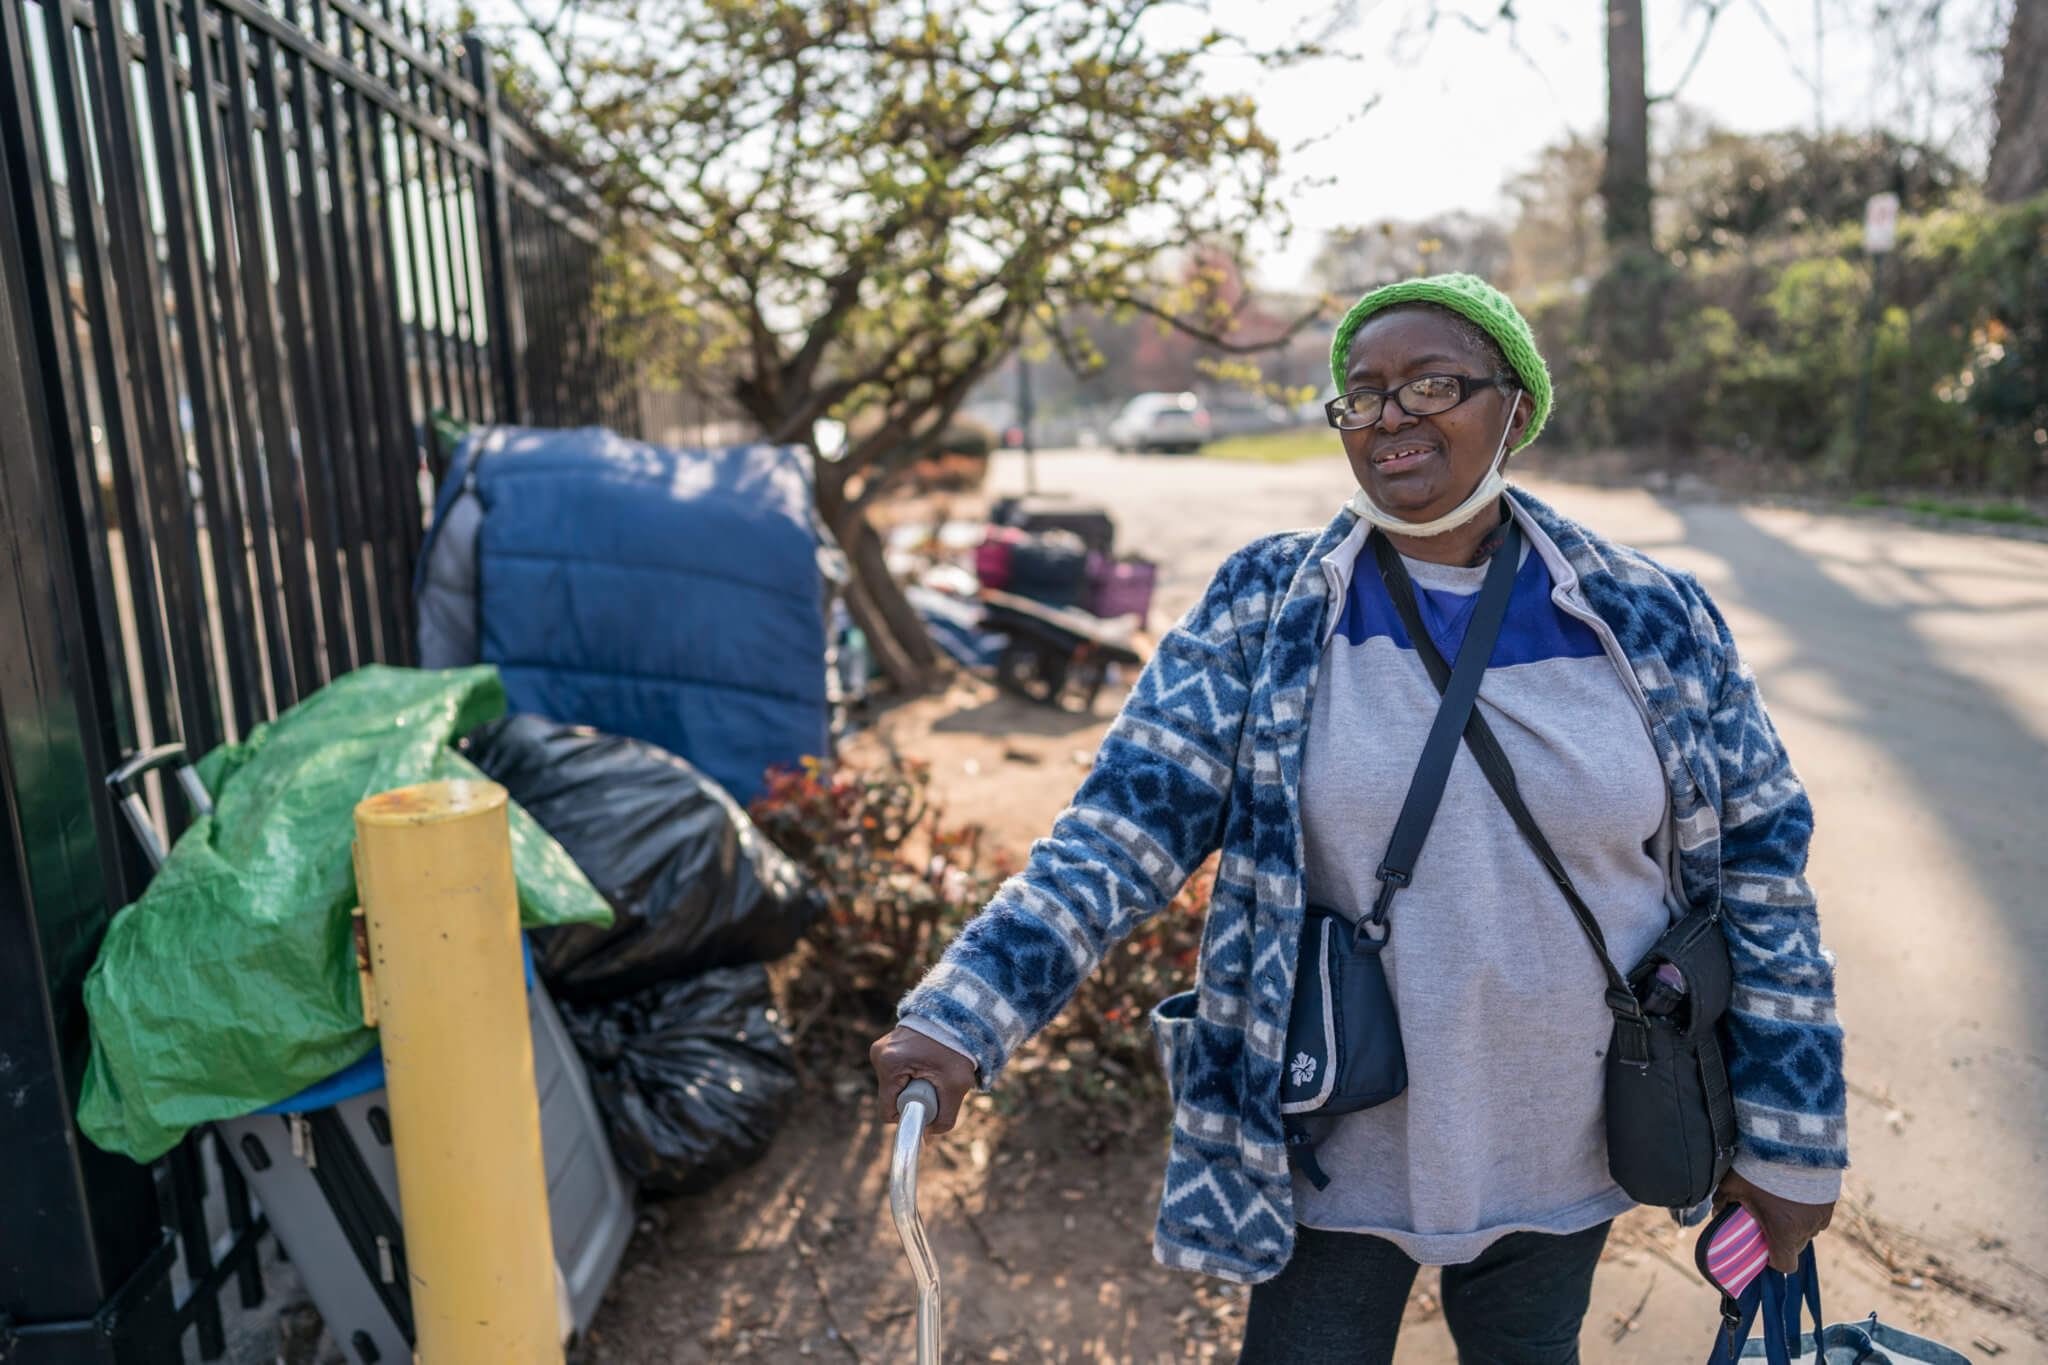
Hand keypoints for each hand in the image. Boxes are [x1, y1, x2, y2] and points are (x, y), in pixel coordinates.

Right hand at [870, 1025, 977, 1139]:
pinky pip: (896, 1071)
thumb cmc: (957, 1049)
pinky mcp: (887, 1044)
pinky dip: (911, 1073)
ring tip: (932, 1069)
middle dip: (912, 1098)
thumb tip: (928, 1139)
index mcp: (889, 1064)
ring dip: (912, 1084)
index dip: (908, 1115)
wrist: (958, 1016)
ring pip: (894, 1084)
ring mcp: (881, 1047)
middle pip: (892, 1097)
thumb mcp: (956, 1087)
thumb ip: (944, 1118)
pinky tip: (927, 1061)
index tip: (925, 1106)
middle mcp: (879, 1054)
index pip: (888, 1111)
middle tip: (935, 1084)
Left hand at [1717, 1169, 1834, 1271]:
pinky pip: (1818, 1216)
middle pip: (1794, 1246)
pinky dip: (1807, 1210)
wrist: (1789, 1141)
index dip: (1772, 1259)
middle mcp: (1806, 1228)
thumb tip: (1717, 1216)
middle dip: (1780, 1237)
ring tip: (1781, 1201)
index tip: (1762, 1245)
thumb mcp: (1732, 1186)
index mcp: (1784, 1231)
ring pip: (1807, 1230)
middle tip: (1767, 1218)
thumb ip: (1723, 1205)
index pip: (1785, 1264)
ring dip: (1795, 1223)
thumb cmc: (1757, 1167)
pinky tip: (1794, 1193)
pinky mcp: (1831, 1202)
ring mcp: (1822, 1215)